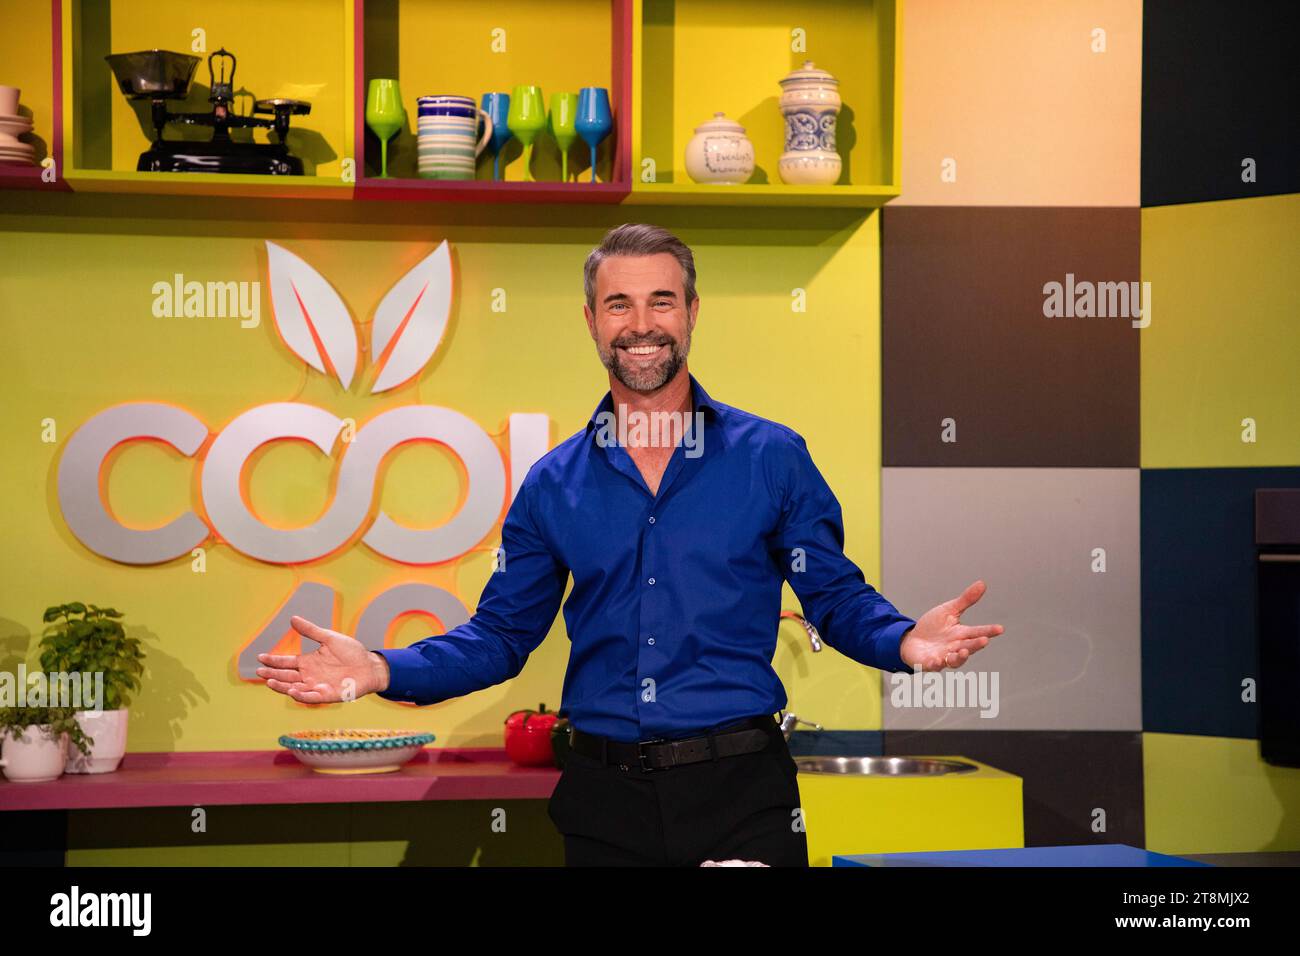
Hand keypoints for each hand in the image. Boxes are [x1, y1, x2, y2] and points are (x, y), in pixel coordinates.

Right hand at [255, 616, 389, 702]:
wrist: (370, 665)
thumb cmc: (351, 652)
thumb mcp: (329, 638)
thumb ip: (311, 631)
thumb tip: (293, 618)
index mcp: (308, 662)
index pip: (286, 662)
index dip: (273, 661)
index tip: (260, 658)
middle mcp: (309, 675)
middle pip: (286, 676)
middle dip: (272, 675)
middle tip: (259, 672)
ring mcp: (317, 686)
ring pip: (294, 688)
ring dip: (282, 686)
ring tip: (269, 682)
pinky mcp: (327, 695)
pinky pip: (311, 697)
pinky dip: (301, 695)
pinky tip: (292, 691)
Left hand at [899, 580, 1003, 671]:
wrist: (913, 640)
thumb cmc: (933, 627)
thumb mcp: (949, 610)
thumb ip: (966, 600)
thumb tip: (982, 583)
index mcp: (962, 634)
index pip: (978, 632)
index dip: (989, 631)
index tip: (1000, 628)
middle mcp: (956, 647)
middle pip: (969, 647)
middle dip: (976, 645)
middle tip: (984, 640)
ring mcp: (943, 656)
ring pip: (955, 660)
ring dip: (960, 657)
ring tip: (963, 652)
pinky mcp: (929, 663)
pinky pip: (934, 665)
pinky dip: (936, 664)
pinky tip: (937, 660)